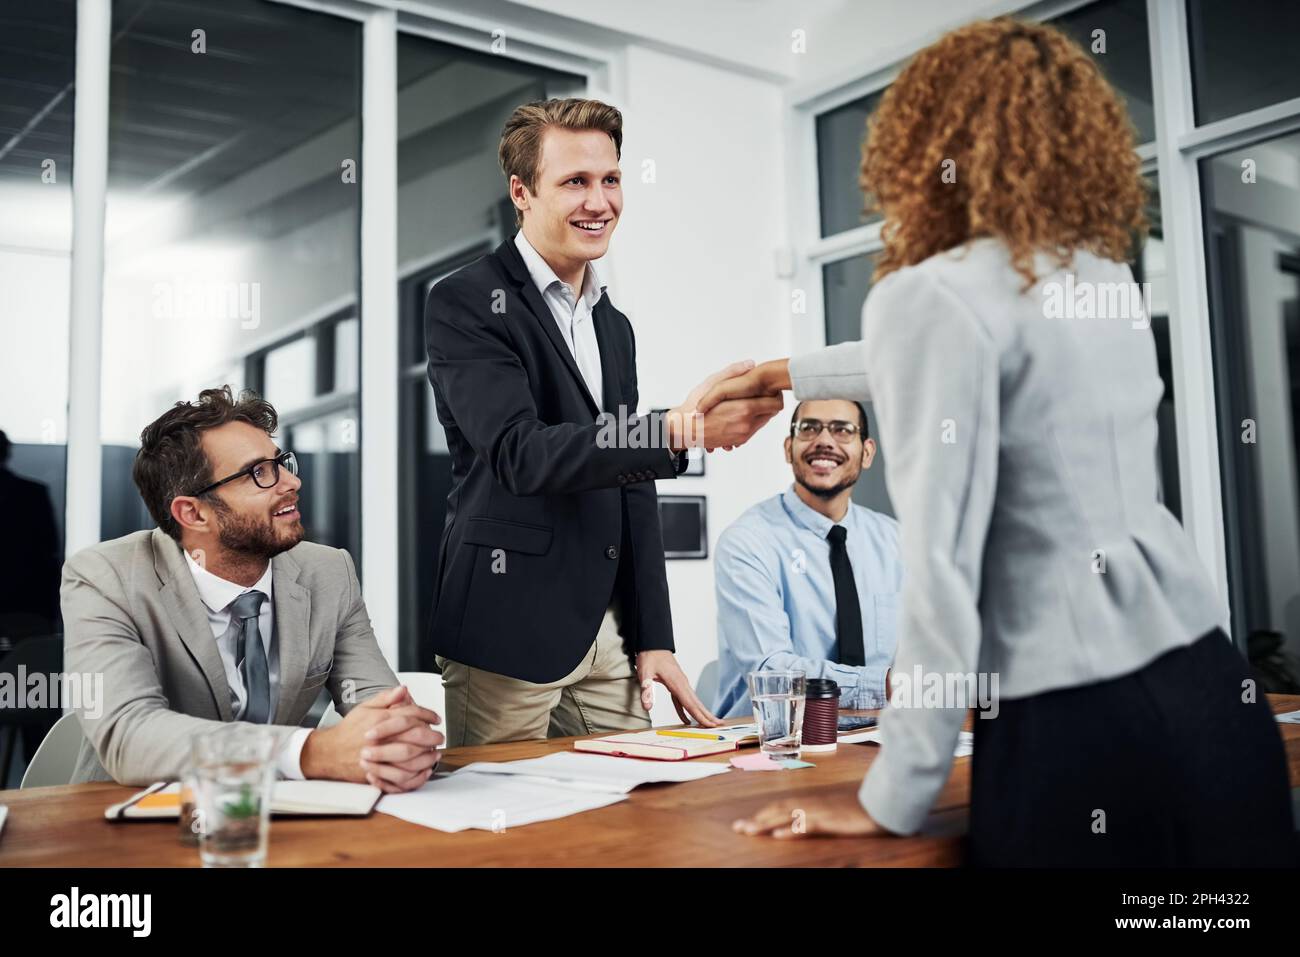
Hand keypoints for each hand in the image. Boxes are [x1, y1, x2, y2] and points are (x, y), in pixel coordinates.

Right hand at [300, 685, 443, 792]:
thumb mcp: (365, 707)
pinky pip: (402, 777)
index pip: (412, 714)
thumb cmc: (349, 730)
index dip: (428, 715)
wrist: (329, 752)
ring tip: (435, 754)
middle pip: (416, 736)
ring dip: (427, 756)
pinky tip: (423, 771)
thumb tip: (404, 690)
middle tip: (440, 737)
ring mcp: (379, 757)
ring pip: (412, 757)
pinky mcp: (377, 773)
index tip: (436, 718)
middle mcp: (382, 738)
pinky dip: (416, 776)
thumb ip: (386, 698)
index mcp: (381, 719)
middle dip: (432, 736)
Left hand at [635, 650, 724, 726]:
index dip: (700, 716)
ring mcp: (681, 683)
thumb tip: (647, 707)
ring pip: (693, 701)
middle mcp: (682, 683)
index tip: (710, 725)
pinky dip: (686, 710)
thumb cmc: (649, 656)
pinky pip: (683, 700)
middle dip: (708, 715)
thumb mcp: (645, 672)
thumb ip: (646, 689)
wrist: (653, 642)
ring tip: (710, 723)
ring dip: (701, 713)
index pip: (690, 703)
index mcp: (677, 682)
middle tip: (720, 726)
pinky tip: (686, 719)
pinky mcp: (676, 684)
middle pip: (697, 703)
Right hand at [665, 361, 783, 451]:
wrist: (684, 429)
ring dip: (760, 412)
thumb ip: (732, 372)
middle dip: (768, 402)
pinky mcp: (738, 441)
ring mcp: (743, 435)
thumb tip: (750, 364)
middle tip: (761, 393)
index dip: (775, 394)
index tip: (770, 388)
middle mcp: (746, 424)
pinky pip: (753, 430)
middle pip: (772, 412)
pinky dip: (750, 421)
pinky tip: (740, 414)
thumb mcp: (711, 384)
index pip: (775, 403)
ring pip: (763, 421)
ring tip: (748, 402)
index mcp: (744, 408)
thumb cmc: (695, 407)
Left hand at [732, 792, 888, 838]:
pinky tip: (777, 836)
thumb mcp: (837, 810)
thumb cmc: (863, 807)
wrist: (884, 801)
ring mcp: (820, 811)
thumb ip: (821, 814)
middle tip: (737, 827)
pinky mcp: (830, 820)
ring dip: (764, 823)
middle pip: (777, 810)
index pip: (782, 806)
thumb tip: (806, 820)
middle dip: (756, 819)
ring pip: (785, 816)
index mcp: (813, 801)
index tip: (748, 821)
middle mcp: (812, 803)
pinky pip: (806, 825)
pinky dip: (790, 830)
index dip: (763, 813)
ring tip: (747, 830)